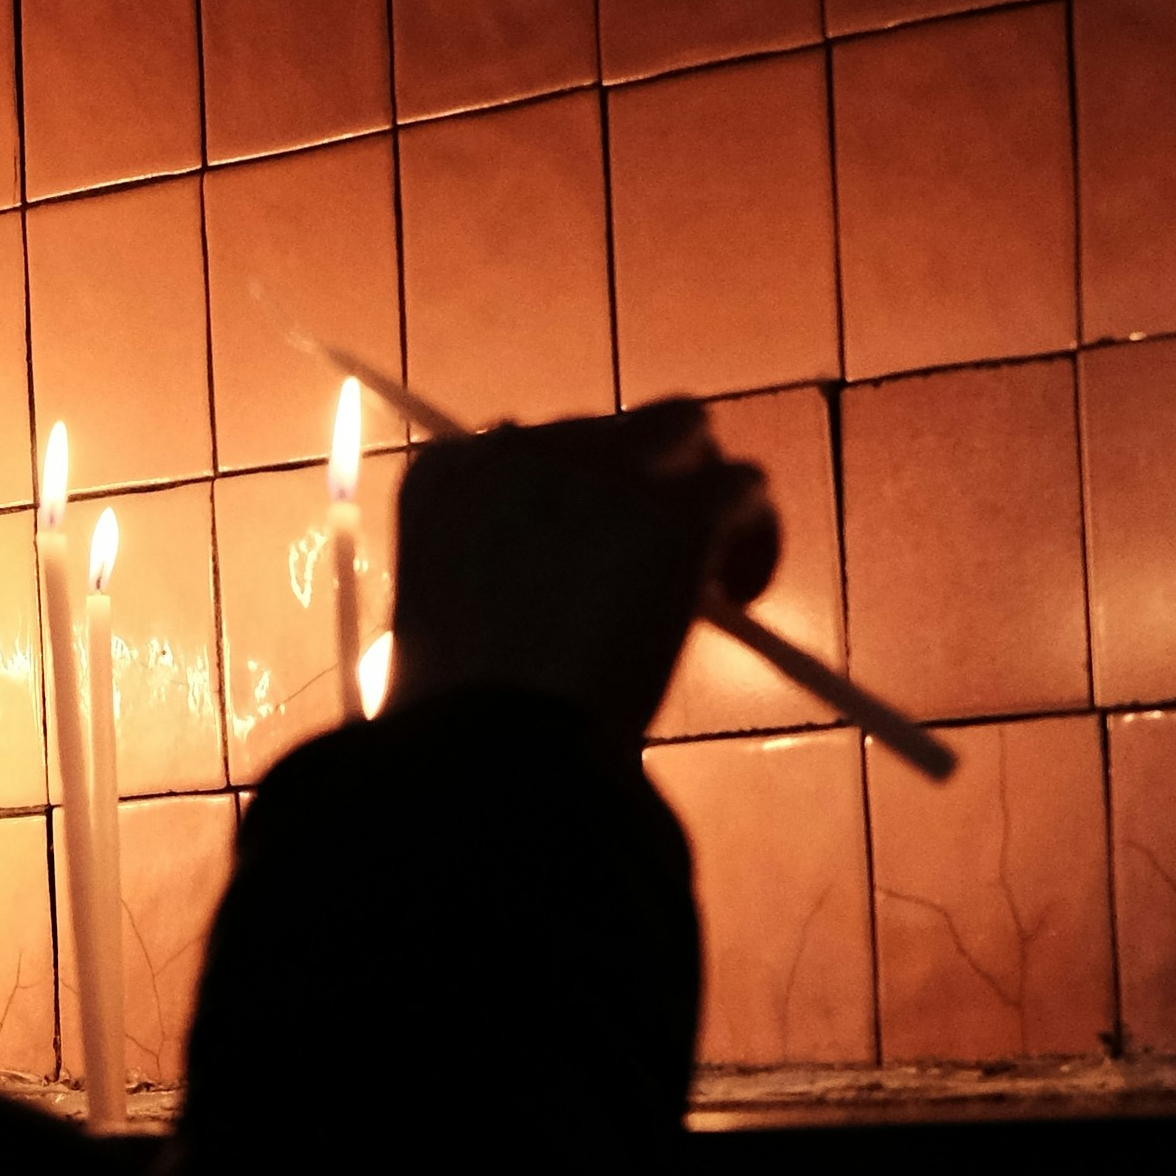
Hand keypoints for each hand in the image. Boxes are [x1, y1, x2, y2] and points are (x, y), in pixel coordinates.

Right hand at [387, 401, 777, 748]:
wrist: (497, 746)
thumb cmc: (449, 720)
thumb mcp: (424, 631)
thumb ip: (469, 588)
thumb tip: (525, 602)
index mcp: (445, 475)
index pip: (518, 446)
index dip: (566, 495)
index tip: (585, 547)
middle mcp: (520, 449)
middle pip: (605, 432)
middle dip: (635, 482)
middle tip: (651, 557)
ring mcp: (603, 472)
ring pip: (683, 429)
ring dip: (695, 483)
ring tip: (709, 562)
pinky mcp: (676, 511)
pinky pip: (741, 486)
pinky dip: (751, 532)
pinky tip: (742, 591)